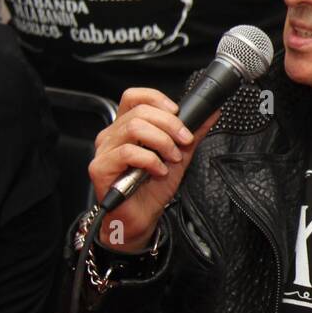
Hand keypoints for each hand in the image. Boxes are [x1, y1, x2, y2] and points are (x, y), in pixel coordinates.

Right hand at [88, 88, 218, 252]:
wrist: (142, 216)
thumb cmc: (153, 186)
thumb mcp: (179, 154)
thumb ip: (192, 132)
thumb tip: (211, 113)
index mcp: (127, 127)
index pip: (135, 96)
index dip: (157, 99)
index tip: (177, 113)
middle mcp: (113, 135)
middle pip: (140, 111)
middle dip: (170, 124)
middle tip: (184, 141)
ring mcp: (104, 150)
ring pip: (134, 128)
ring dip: (162, 142)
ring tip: (171, 158)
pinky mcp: (100, 167)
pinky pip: (127, 152)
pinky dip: (150, 160)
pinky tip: (158, 171)